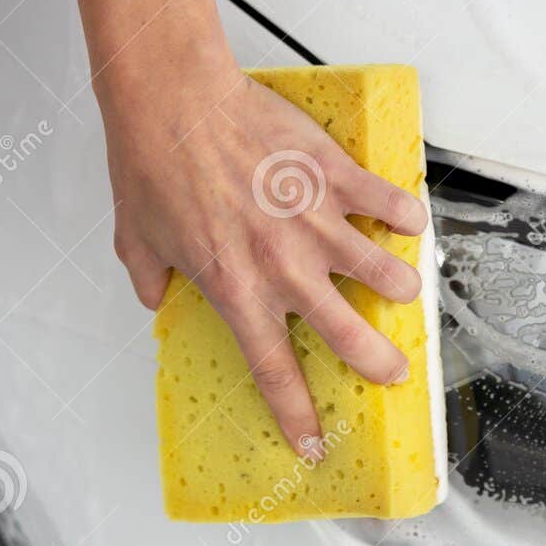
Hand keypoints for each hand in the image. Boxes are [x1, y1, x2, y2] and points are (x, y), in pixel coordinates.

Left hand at [100, 43, 427, 457]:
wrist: (175, 102)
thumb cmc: (153, 162)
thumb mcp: (136, 236)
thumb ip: (150, 277)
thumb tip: (154, 296)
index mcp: (237, 290)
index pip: (274, 371)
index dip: (298, 415)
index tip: (314, 443)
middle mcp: (285, 268)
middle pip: (349, 336)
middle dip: (380, 364)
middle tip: (394, 371)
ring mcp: (317, 223)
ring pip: (383, 272)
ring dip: (401, 287)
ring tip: (406, 290)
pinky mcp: (335, 179)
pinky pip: (388, 203)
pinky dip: (405, 214)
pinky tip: (410, 221)